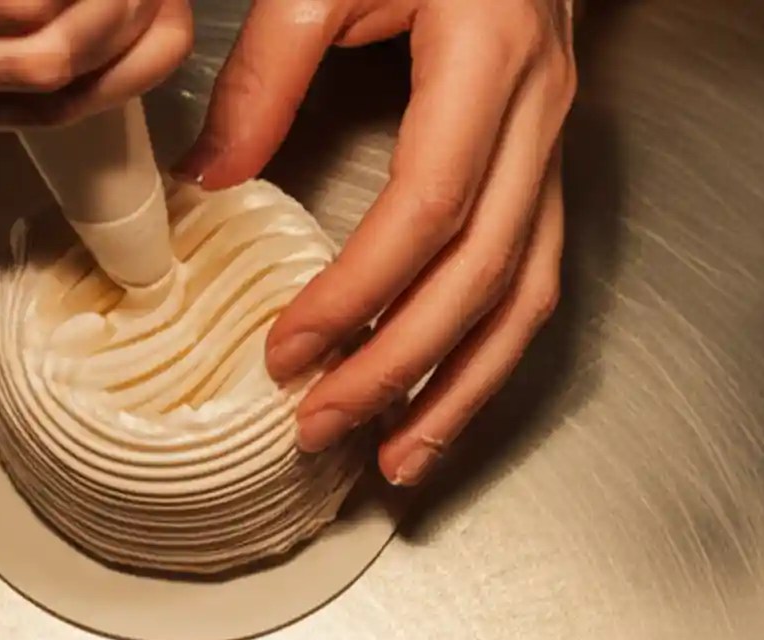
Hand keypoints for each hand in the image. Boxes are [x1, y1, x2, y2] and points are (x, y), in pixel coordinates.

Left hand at [176, 0, 575, 484]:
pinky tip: (443, 393)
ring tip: (401, 457)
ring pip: (525, 293)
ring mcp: (552, 145)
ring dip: (463, 386)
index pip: (427, 206)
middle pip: (482, 273)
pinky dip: (487, 349)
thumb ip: (267, 70)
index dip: (358, 291)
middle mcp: (538, 113)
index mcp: (487, 58)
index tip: (289, 350)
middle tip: (325, 425)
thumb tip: (212, 176)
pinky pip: (530, 275)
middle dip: (401, 365)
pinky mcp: (544, 166)